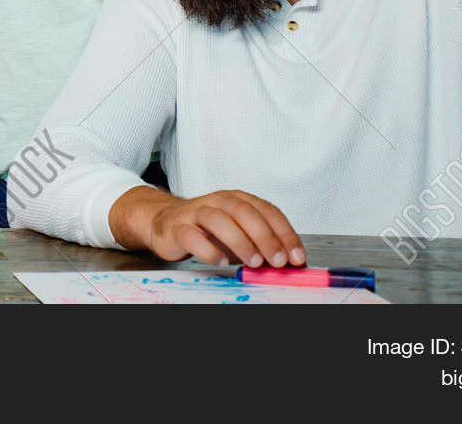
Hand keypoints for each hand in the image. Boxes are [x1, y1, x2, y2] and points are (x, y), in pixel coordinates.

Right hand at [144, 189, 306, 268]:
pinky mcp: (177, 228)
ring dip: (240, 241)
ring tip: (253, 262)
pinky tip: (220, 261)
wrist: (165, 222)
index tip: (296, 256)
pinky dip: (207, 250)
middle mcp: (217, 201)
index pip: (265, 210)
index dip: (284, 233)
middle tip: (278, 260)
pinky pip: (191, 236)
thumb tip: (289, 263)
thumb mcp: (238, 232)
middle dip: (265, 237)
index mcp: (236, 199)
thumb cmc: (208, 230)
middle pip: (243, 212)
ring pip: (218, 220)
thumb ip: (260, 243)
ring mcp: (195, 213)